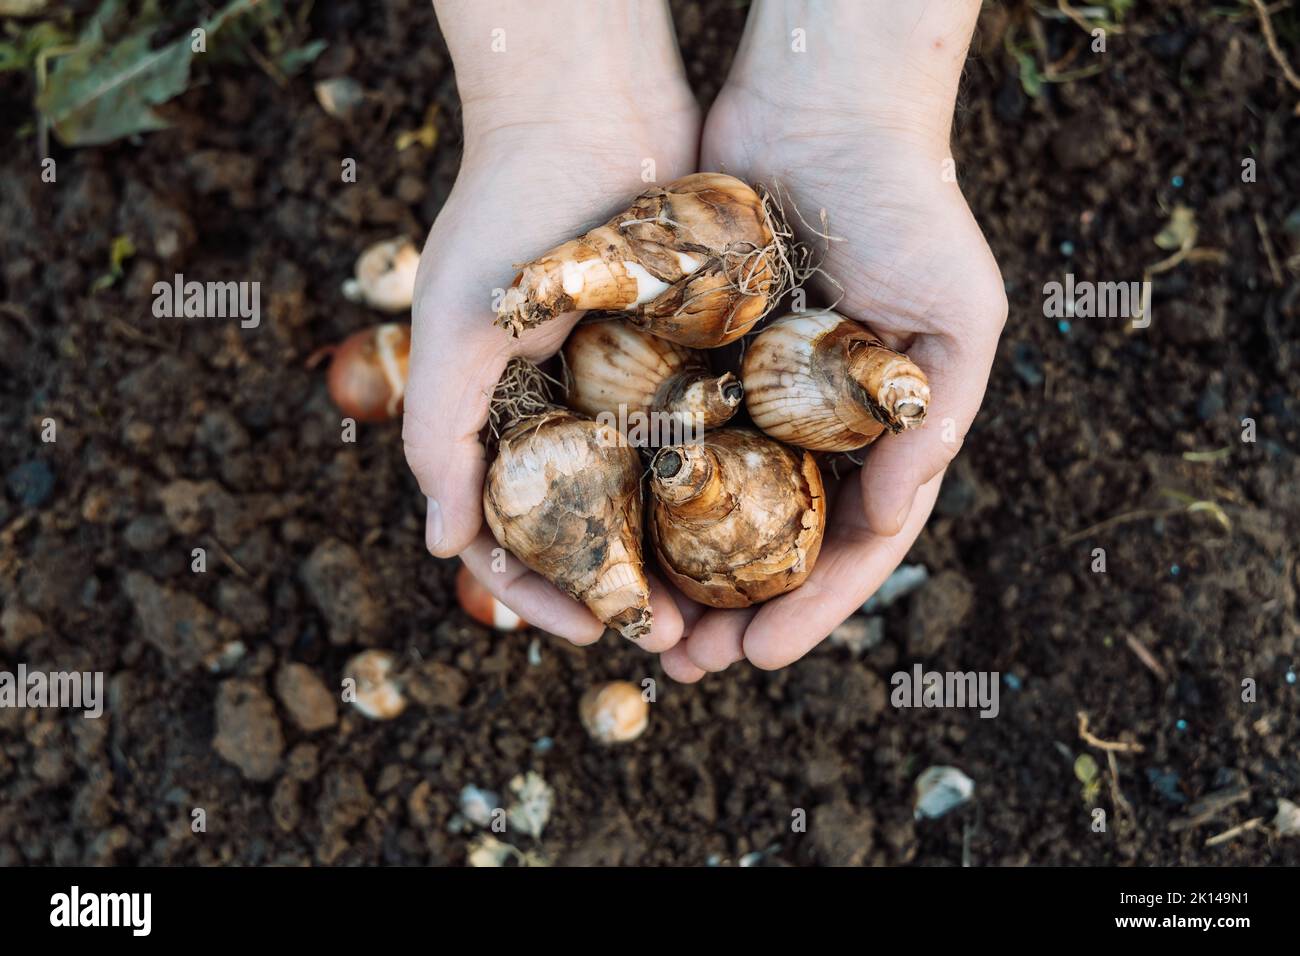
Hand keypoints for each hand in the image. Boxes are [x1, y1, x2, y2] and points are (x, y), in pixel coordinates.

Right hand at [405, 1, 699, 650]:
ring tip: (728, 605)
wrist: (591, 103)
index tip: (599, 633)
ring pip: (655, 498)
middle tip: (681, 641)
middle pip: (595, 531)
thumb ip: (439, 434)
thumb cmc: (507, 211)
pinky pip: (704, 435)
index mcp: (502, 418)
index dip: (547, 595)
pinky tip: (763, 523)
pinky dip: (722, 485)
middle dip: (629, 592)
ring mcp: (626, 383)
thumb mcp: (458, 328)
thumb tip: (445, 548)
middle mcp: (564, 410)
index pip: (516, 535)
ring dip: (684, 558)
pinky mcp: (685, 350)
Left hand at [660, 0, 1005, 679]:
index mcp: (879, 429)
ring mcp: (752, 392)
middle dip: (733, 608)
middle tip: (685, 662)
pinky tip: (612, 533)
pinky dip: (645, 490)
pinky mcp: (695, 354)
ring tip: (642, 623)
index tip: (760, 656)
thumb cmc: (908, 204)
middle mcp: (813, 422)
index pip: (847, 542)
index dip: (810, 608)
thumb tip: (891, 516)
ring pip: (712, 502)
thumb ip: (936, 420)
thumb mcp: (957, 316)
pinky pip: (666, 434)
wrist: (821, 105)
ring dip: (680, 569)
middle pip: (771, 540)